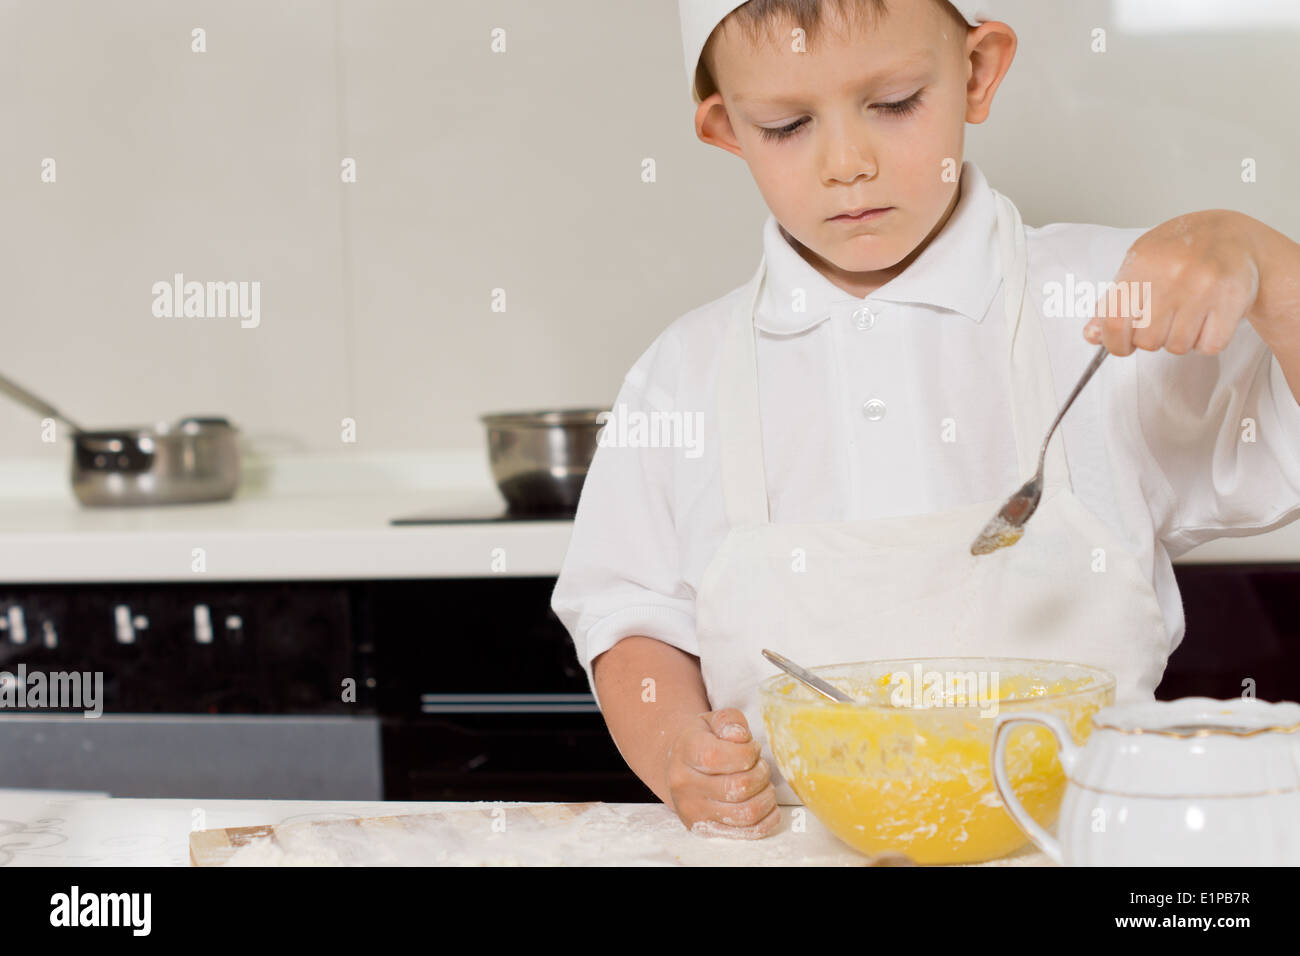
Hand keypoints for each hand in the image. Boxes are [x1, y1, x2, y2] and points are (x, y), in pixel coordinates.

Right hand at [665, 708, 779, 838]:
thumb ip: (729, 721)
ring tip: (762, 784)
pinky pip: (747, 833)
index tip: (751, 748)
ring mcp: (693, 812)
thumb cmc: (703, 741)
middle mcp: (684, 785)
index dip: (747, 752)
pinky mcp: (705, 831)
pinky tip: (766, 803)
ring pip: (746, 813)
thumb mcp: (713, 721)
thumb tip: (740, 737)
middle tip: (760, 766)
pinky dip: (766, 819)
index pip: (718, 757)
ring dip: (766, 797)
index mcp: (685, 752)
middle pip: (738, 787)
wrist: (680, 766)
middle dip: (761, 774)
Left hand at [1083, 210, 1260, 356]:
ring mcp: (1205, 286)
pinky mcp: (1234, 298)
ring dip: (1180, 339)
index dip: (1115, 343)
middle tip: (1164, 319)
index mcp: (1142, 263)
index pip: (1114, 322)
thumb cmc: (1178, 253)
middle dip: (1152, 338)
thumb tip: (1091, 336)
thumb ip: (1111, 303)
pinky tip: (1209, 318)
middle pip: (1147, 340)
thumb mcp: (1137, 265)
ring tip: (1188, 315)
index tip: (1122, 345)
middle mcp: (1173, 273)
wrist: (1231, 235)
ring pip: (1177, 347)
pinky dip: (1207, 341)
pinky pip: (1209, 346)